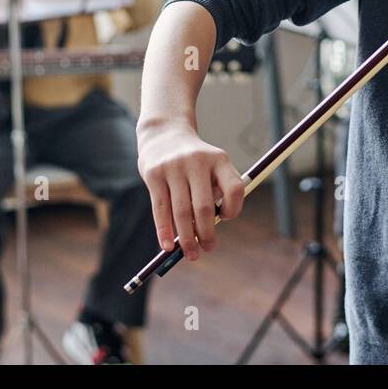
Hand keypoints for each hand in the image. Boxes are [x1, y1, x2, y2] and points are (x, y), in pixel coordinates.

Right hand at [137, 118, 245, 261]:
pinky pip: (160, 208)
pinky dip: (164, 231)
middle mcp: (197, 162)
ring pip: (181, 211)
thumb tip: (207, 232)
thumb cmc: (194, 161)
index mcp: (219, 159)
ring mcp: (174, 167)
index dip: (233, 209)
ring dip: (187, 238)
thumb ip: (215, 192)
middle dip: (207, 233)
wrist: (163, 134)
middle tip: (208, 249)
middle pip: (205, 206)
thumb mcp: (212, 165)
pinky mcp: (154, 174)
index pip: (234, 188)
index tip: (225, 219)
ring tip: (191, 254)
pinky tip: (167, 246)